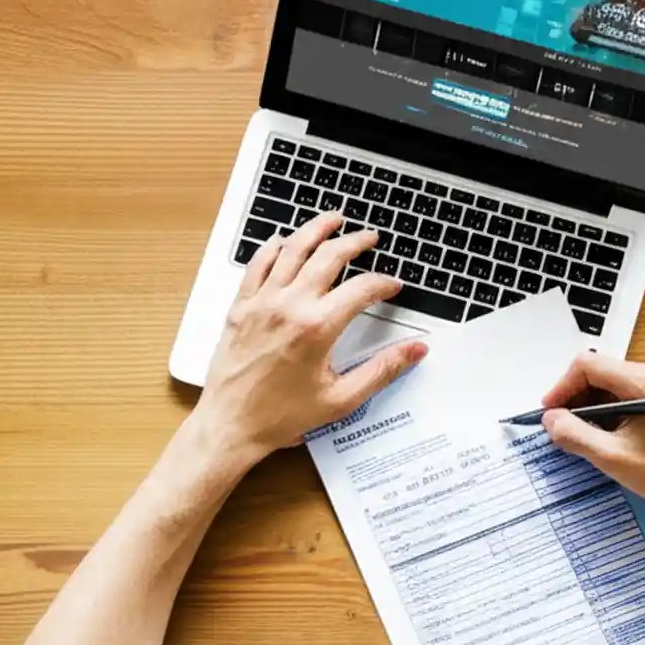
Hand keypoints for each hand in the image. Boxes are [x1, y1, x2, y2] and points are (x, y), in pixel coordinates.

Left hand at [193, 212, 427, 461]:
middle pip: (329, 256)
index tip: (392, 286)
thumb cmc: (281, 416)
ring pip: (292, 249)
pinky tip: (283, 240)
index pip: (361, 289)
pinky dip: (273, 246)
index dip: (383, 283)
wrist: (230, 426)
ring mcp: (262, 302)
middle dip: (355, 242)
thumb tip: (415, 351)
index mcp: (317, 328)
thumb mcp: (342, 398)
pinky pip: (258, 264)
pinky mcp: (241, 306)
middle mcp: (289, 306)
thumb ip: (382, 369)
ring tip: (333, 219)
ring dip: (316, 229)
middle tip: (369, 238)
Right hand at [541, 353, 644, 521]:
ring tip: (578, 435)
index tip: (548, 414)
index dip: (562, 387)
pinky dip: (603, 411)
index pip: (588, 366)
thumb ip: (575, 434)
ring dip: (587, 406)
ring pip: (606, 383)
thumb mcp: (612, 457)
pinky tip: (599, 435)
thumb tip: (549, 419)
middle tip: (559, 428)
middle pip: (597, 372)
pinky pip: (620, 394)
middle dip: (574, 398)